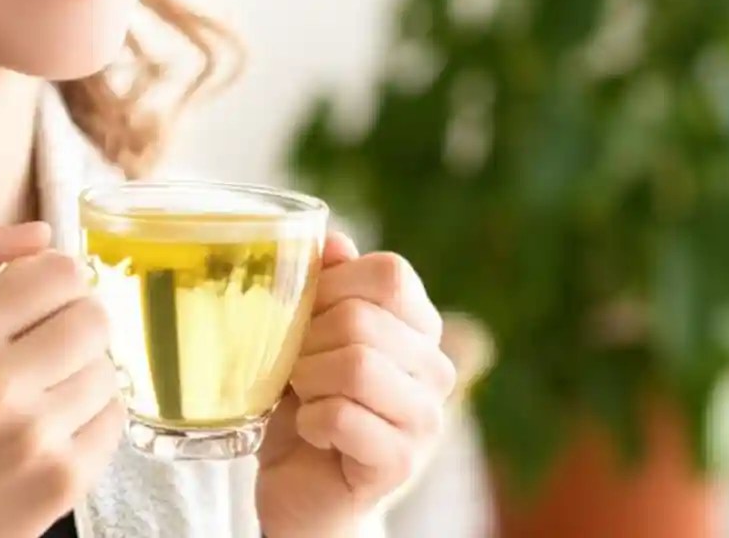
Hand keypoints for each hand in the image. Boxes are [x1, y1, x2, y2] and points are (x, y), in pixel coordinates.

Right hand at [0, 223, 123, 537]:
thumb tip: (43, 232)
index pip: (63, 271)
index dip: (59, 285)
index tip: (40, 307)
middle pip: (95, 317)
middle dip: (75, 332)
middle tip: (43, 356)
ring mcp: (34, 434)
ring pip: (110, 369)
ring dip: (83, 380)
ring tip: (40, 401)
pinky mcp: (65, 476)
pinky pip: (116, 417)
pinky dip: (92, 422)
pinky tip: (52, 433)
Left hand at [256, 233, 457, 537]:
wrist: (302, 489)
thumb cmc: (304, 405)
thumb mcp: (305, 335)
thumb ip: (323, 285)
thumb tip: (333, 239)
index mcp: (419, 326)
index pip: (389, 273)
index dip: (331, 286)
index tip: (306, 316)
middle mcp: (435, 367)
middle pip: (361, 319)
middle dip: (305, 341)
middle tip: (293, 367)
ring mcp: (426, 417)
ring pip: (356, 365)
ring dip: (307, 380)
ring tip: (303, 397)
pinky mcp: (402, 461)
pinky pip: (344, 417)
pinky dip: (311, 422)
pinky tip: (314, 432)